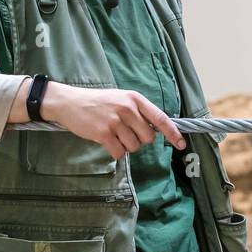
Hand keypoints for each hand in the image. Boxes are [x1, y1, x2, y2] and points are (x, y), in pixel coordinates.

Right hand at [34, 81, 186, 158]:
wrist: (70, 102)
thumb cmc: (99, 102)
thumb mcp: (122, 99)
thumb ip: (139, 112)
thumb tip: (156, 130)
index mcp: (135, 99)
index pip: (161, 119)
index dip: (173, 133)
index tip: (181, 144)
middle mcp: (128, 109)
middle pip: (148, 138)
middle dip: (140, 141)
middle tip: (126, 134)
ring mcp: (115, 121)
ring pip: (134, 147)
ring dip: (125, 146)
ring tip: (114, 135)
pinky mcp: (103, 133)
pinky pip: (119, 152)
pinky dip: (115, 152)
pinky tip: (107, 142)